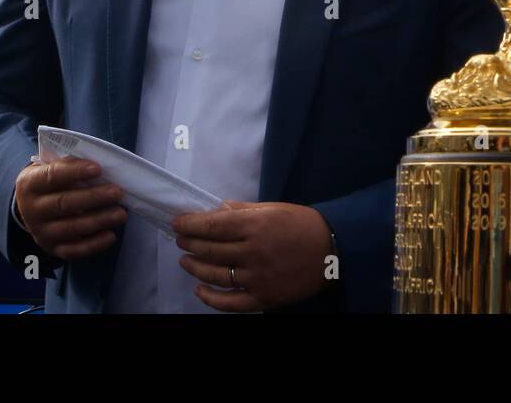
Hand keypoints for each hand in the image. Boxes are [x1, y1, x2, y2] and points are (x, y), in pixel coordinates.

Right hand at [14, 156, 126, 260]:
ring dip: (97, 221)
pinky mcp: (51, 248)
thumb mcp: (51, 167)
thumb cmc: (51, 181)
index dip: (74, 172)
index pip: (51, 176)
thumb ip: (70, 164)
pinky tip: (110, 236)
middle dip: (93, 198)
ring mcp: (40, 232)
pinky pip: (72, 250)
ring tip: (121, 214)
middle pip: (63, 204)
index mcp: (30, 184)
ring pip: (69, 228)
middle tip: (117, 192)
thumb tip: (100, 164)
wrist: (32, 207)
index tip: (98, 169)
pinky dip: (92, 245)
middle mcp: (31, 210)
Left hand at [173, 201, 333, 311]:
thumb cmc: (303, 224)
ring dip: (195, 267)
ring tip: (185, 261)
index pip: (212, 226)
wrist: (333, 251)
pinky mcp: (262, 297)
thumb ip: (243, 210)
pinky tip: (199, 290)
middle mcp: (253, 251)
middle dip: (190, 243)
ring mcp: (256, 277)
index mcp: (256, 225)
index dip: (190, 225)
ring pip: (214, 275)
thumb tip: (216, 210)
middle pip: (210, 249)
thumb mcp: (274, 208)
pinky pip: (229, 302)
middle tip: (181, 239)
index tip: (178, 223)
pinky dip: (210, 298)